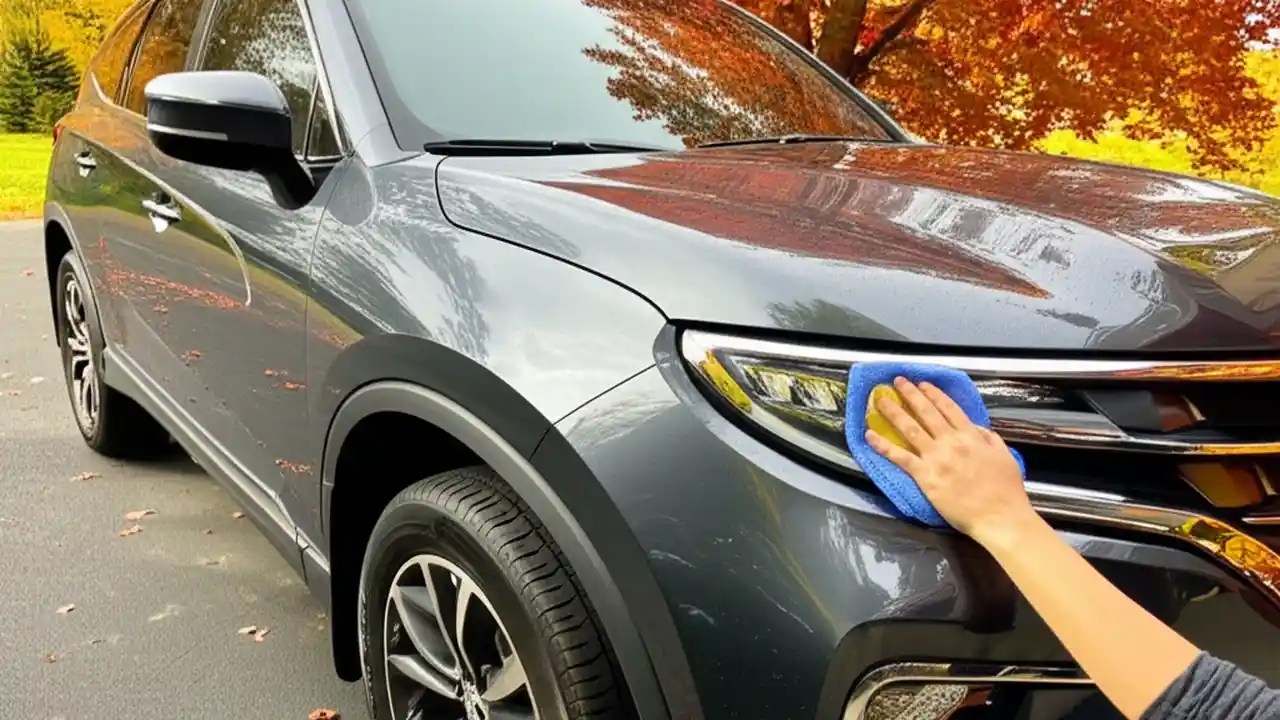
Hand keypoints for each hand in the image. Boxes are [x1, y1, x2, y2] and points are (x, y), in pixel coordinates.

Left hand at [865, 377, 1035, 545]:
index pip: (949, 408)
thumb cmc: (1005, 490)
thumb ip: (989, 438)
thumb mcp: (1004, 456)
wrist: (998, 516)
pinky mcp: (924, 476)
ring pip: (910, 429)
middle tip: (897, 382)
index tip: (923, 384)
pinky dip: (883, 445)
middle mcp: (951, 442)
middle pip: (926, 413)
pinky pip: (900, 457)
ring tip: (879, 401)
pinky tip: (870, 436)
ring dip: (893, 412)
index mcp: (971, 436)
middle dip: (910, 394)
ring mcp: (936, 458)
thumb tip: (977, 428)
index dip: (934, 394)